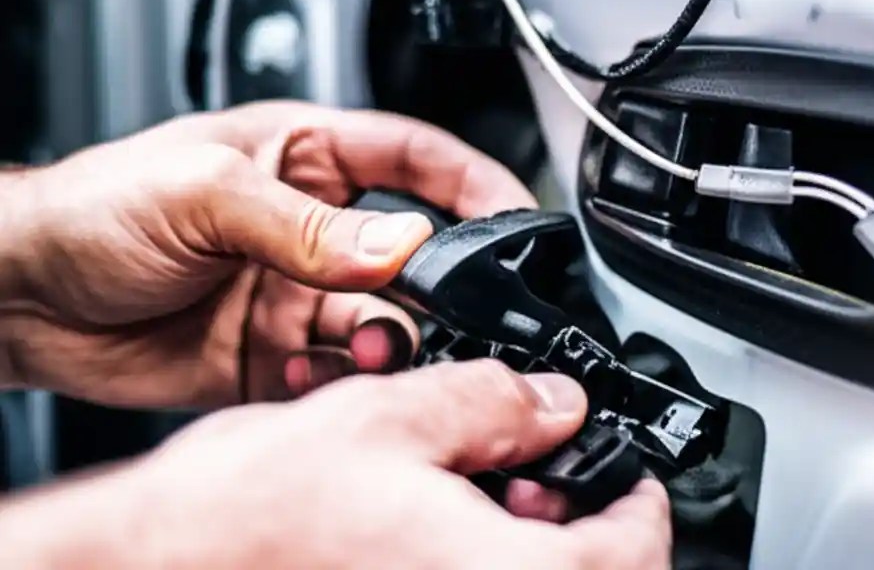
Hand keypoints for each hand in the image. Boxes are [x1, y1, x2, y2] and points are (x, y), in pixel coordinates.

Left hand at [0, 100, 534, 405]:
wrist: (18, 299)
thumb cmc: (89, 210)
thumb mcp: (204, 191)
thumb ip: (307, 225)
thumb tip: (401, 246)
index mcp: (306, 159)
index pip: (419, 160)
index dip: (477, 183)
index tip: (521, 218)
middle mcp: (314, 230)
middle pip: (418, 254)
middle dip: (445, 286)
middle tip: (450, 310)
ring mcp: (299, 296)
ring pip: (389, 324)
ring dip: (394, 342)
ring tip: (370, 349)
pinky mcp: (277, 358)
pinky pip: (341, 377)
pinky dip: (344, 386)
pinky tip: (312, 379)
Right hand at [0, 360, 672, 568]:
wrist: (153, 566)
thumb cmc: (247, 518)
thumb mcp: (389, 415)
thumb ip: (495, 399)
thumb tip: (553, 400)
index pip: (639, 548)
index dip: (641, 492)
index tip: (625, 466)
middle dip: (578, 516)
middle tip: (541, 467)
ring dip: (526, 540)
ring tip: (478, 484)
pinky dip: (474, 560)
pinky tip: (430, 523)